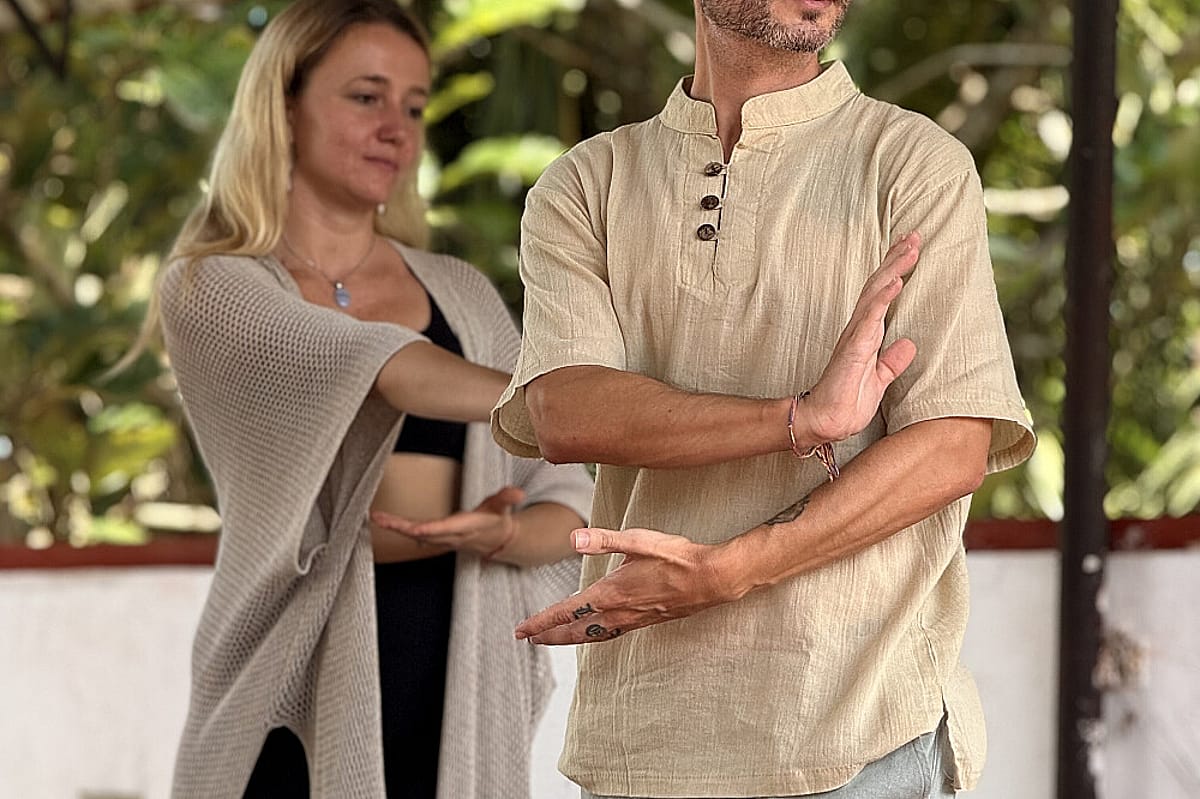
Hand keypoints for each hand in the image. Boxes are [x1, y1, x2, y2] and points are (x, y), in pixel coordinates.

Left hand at [371, 486, 524, 556]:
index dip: (429, 528)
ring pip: (415, 535)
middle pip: (422, 533)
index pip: (444, 529)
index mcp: (464, 527)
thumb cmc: (497, 520)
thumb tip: (518, 493)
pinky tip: (385, 522)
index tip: (414, 527)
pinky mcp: (437, 537)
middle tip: (380, 518)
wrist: (498, 540)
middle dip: (401, 527)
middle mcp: (450, 535)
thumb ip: (507, 498)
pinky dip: (400, 528)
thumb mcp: (503, 507)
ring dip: (396, 527)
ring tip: (376, 517)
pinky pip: (415, 534)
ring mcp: (442, 538)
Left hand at [514, 527, 734, 644]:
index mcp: (611, 593)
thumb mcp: (640, 540)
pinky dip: (593, 637)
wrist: (712, 578)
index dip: (541, 622)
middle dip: (549, 635)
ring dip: (569, 639)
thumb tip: (574, 539)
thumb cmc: (677, 557)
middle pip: (575, 631)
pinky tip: (594, 633)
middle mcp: (619, 611)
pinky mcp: (646, 620)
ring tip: (553, 640)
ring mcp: (633, 619)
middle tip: (528, 639)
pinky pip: (611, 634)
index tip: (521, 630)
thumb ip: (605, 540)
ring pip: (592, 636)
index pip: (566, 612)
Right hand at [806, 232, 920, 441]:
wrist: (826, 421)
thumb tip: (908, 343)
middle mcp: (860, 329)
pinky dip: (883, 298)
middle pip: (879, 285)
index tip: (911, 248)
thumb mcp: (879, 378)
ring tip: (909, 248)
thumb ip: (892, 360)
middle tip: (914, 235)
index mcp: (866, 334)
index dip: (896, 270)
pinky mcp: (854, 348)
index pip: (882, 294)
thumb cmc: (847, 401)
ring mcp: (856, 336)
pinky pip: (870, 318)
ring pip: (875, 294)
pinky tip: (896, 282)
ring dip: (893, 270)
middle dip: (897, 259)